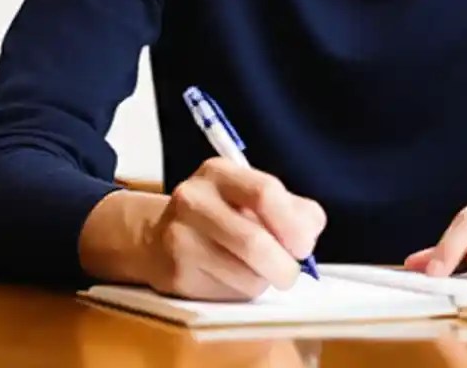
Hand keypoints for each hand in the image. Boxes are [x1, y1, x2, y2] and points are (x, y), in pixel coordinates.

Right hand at [143, 157, 325, 300]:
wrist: (158, 239)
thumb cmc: (222, 217)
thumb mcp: (254, 198)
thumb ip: (293, 209)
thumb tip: (308, 234)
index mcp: (219, 173)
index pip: (265, 193)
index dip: (293, 225)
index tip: (304, 247)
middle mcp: (193, 199)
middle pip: (254, 242)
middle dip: (283, 266)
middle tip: (289, 274)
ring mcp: (179, 237)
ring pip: (243, 275)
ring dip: (262, 281)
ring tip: (256, 273)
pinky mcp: (174, 274)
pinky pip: (225, 294)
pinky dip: (240, 293)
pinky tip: (231, 279)